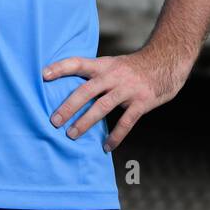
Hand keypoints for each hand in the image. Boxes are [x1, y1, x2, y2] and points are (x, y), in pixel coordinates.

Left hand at [42, 47, 191, 151]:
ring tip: (71, 135)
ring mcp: (128, 89)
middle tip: (54, 120)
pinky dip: (116, 136)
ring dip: (85, 122)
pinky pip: (126, 122)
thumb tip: (70, 91)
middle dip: (69, 106)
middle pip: (86, 90)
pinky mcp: (142, 102)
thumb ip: (95, 76)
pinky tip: (106, 147)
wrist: (165, 63)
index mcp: (104, 65)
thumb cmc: (133, 68)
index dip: (61, 68)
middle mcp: (113, 76)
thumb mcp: (113, 64)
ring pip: (102, 107)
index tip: (43, 75)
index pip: (78, 63)